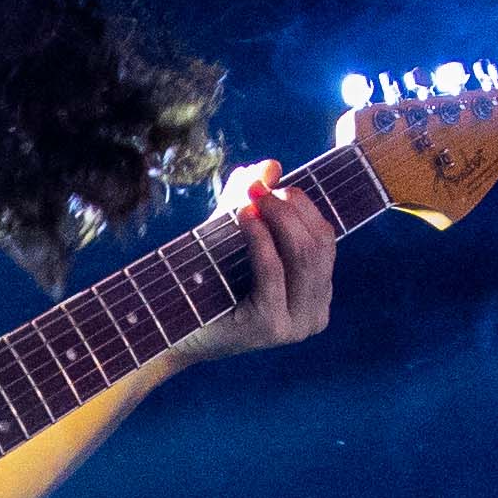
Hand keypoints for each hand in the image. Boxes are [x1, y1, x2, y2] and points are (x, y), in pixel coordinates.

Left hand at [185, 159, 337, 359]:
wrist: (172, 333)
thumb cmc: (206, 286)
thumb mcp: (233, 239)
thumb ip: (254, 203)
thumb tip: (270, 165)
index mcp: (316, 295)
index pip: (326, 241)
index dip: (303, 207)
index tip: (274, 183)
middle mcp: (314, 314)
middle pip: (319, 245)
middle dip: (290, 208)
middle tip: (260, 187)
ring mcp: (296, 325)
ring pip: (304, 255)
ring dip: (278, 218)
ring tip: (252, 198)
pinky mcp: (272, 327)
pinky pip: (274, 271)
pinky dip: (260, 238)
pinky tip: (245, 218)